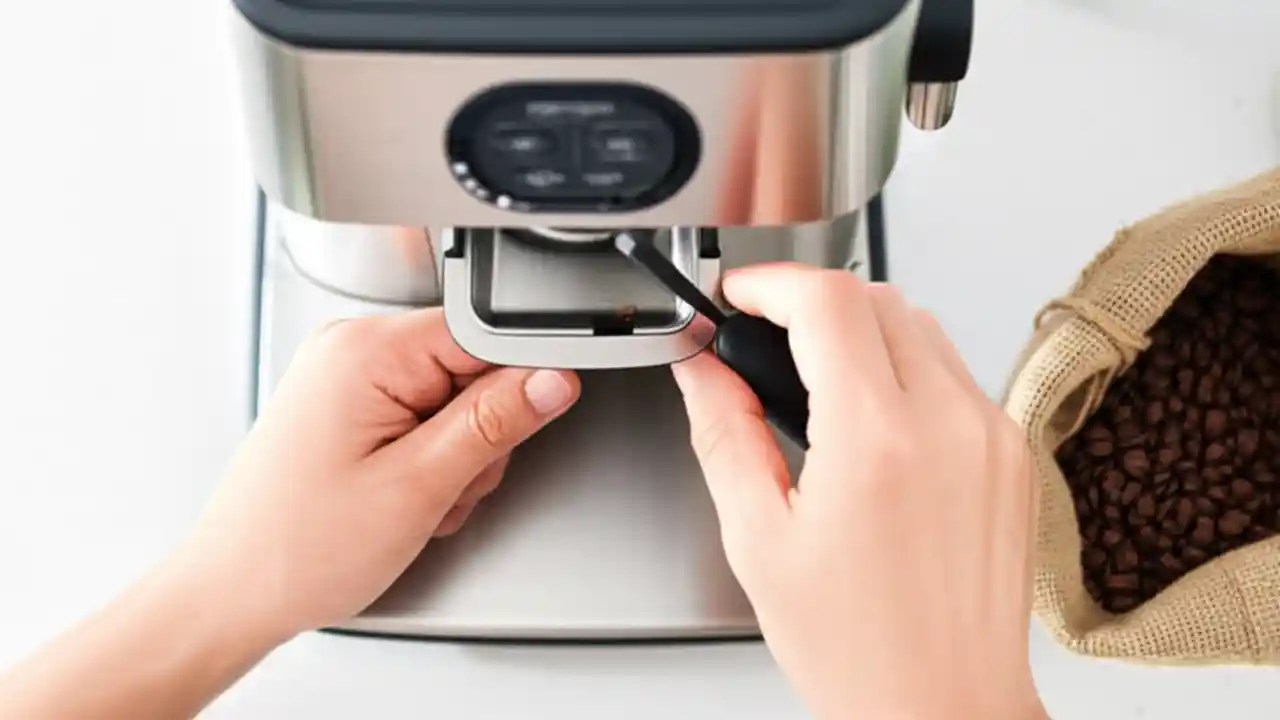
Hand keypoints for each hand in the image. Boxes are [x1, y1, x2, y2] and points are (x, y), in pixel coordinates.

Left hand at [181, 309, 580, 638]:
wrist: (234, 595)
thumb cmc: (298, 548)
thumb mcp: (418, 485)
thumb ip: (494, 422)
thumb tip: (552, 378)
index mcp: (365, 350)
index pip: (484, 330)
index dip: (515, 383)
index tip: (519, 426)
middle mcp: (351, 350)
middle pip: (472, 368)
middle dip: (479, 434)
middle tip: (442, 485)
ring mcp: (346, 380)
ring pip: (453, 401)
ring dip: (454, 459)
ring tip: (413, 499)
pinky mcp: (348, 409)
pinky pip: (421, 419)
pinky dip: (428, 463)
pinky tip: (401, 496)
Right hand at [673, 266, 1044, 719]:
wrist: (945, 708)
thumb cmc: (859, 649)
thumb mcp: (759, 540)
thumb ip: (724, 434)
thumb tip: (703, 369)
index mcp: (877, 442)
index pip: (828, 300)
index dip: (771, 281)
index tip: (741, 295)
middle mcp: (949, 425)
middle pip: (877, 297)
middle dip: (812, 303)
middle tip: (768, 341)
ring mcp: (992, 435)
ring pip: (921, 326)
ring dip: (863, 332)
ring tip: (819, 387)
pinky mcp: (1014, 452)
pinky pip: (955, 373)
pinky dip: (907, 371)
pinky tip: (875, 424)